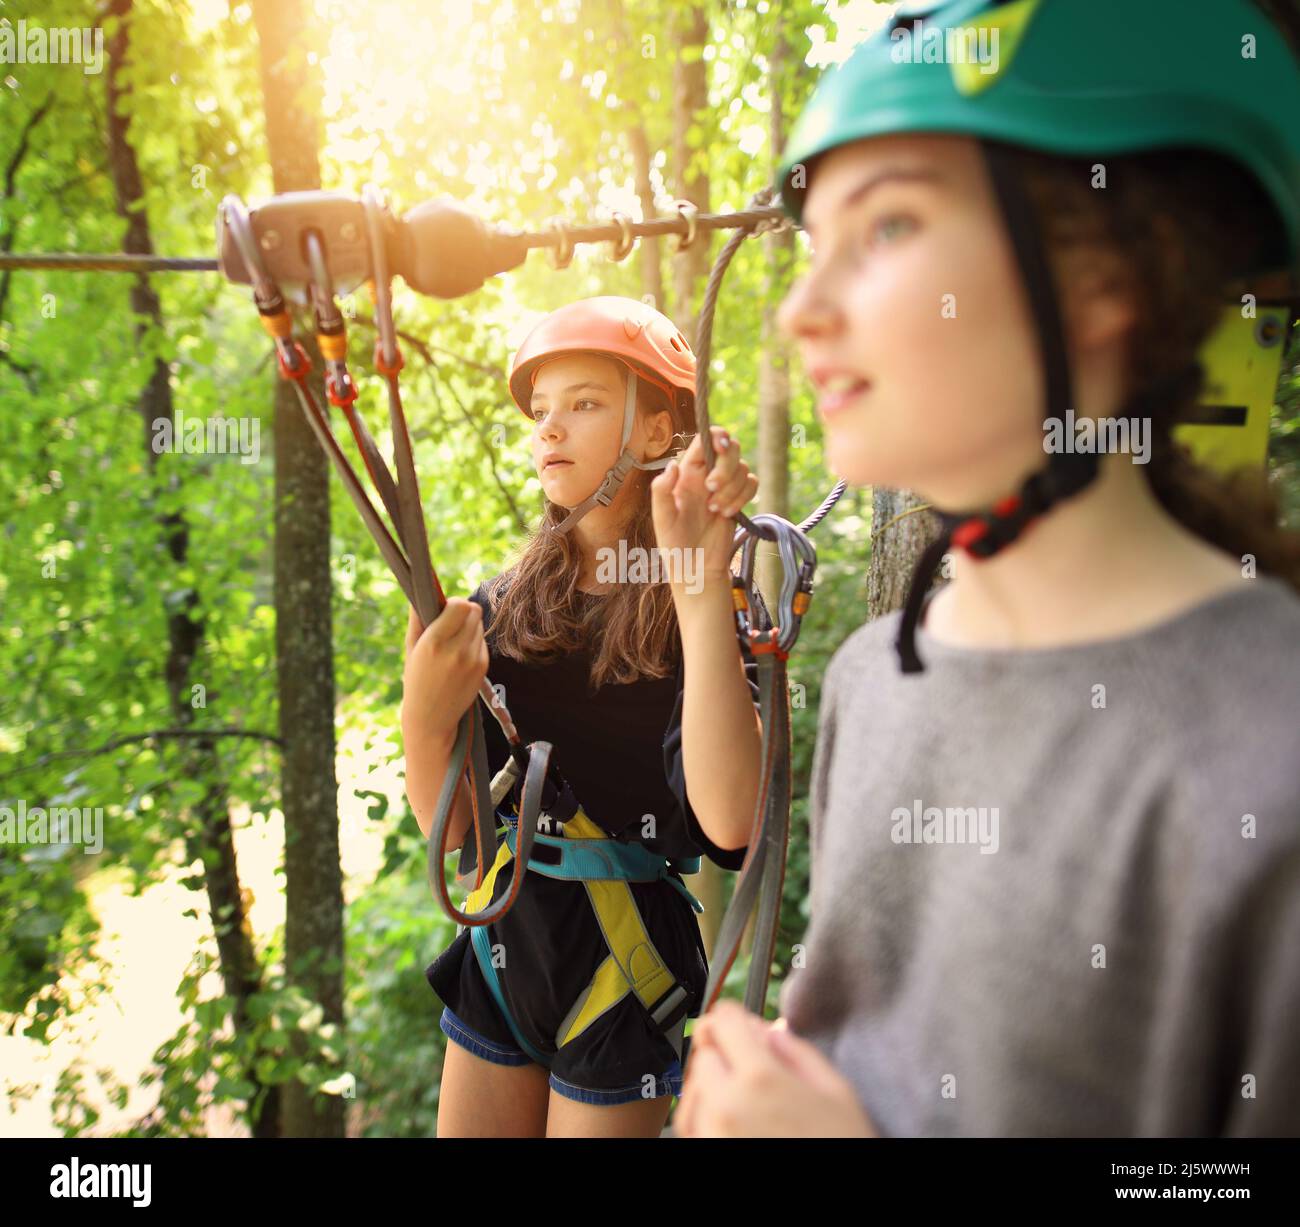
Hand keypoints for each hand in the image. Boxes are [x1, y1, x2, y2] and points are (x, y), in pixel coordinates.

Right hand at [400, 600, 487, 742]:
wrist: (431, 718)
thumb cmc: (416, 680)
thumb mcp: (411, 649)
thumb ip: (417, 619)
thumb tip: (421, 592)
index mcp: (434, 643)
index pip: (460, 605)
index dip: (455, 603)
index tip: (445, 610)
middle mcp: (456, 650)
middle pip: (474, 611)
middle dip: (464, 612)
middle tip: (450, 623)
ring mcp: (473, 660)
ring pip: (479, 625)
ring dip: (469, 627)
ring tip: (453, 643)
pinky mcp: (483, 668)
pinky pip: (482, 642)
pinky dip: (473, 643)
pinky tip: (460, 657)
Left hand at [651, 426, 757, 578]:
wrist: (696, 567)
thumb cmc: (675, 544)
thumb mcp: (662, 519)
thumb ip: (662, 491)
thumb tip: (672, 465)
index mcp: (687, 472)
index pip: (705, 440)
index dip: (716, 436)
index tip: (720, 447)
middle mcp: (707, 474)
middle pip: (729, 448)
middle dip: (726, 467)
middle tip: (711, 490)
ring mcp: (724, 486)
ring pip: (742, 467)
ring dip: (732, 489)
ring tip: (715, 510)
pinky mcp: (738, 499)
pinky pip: (751, 484)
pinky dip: (743, 497)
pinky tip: (728, 513)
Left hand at [674, 1001, 877, 1137]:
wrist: (841, 1210)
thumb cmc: (842, 1146)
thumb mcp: (836, 1091)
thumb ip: (796, 1051)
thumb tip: (768, 1030)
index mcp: (760, 1077)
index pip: (722, 1019)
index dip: (735, 1018)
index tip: (743, 1027)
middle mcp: (725, 1104)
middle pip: (703, 1051)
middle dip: (724, 1052)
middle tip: (752, 1068)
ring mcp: (711, 1135)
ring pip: (692, 1089)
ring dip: (711, 1084)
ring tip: (746, 1099)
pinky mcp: (705, 1153)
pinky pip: (690, 1125)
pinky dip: (704, 1114)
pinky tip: (734, 1122)